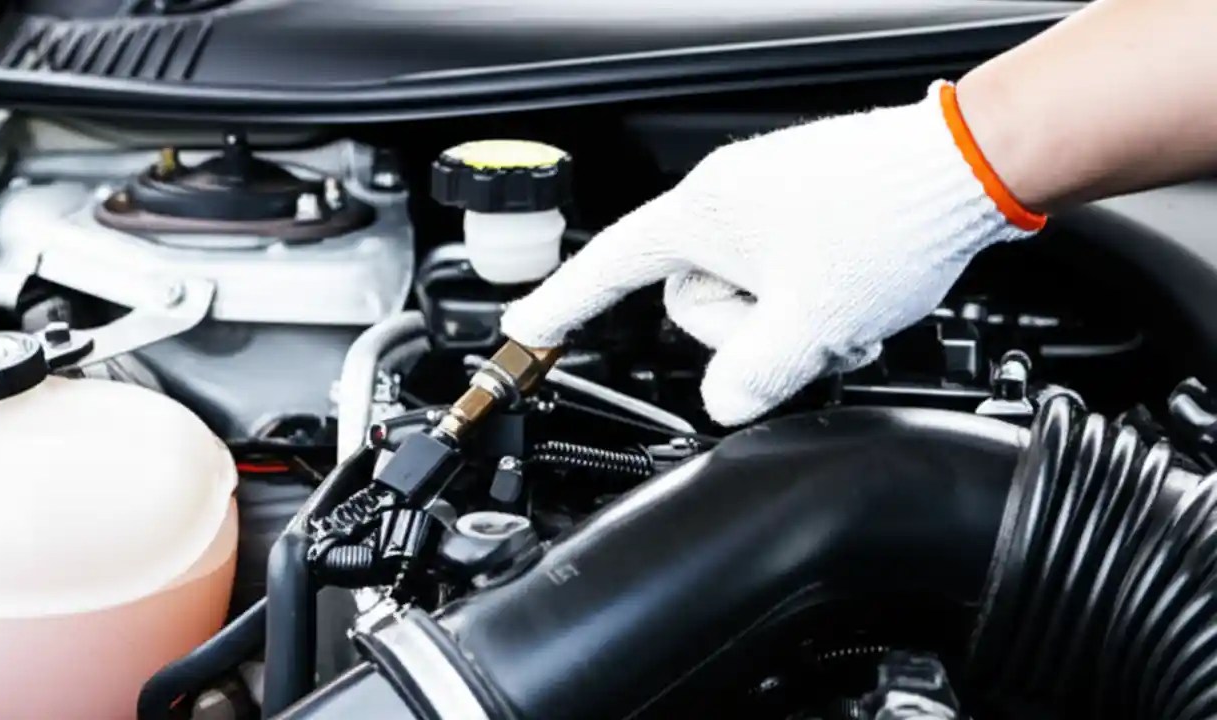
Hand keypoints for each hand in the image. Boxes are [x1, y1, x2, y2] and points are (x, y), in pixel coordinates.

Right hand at [502, 82, 1041, 425]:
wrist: (971, 168)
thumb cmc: (892, 221)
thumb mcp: (813, 323)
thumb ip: (754, 378)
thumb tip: (726, 402)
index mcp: (705, 215)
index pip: (611, 266)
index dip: (564, 303)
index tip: (530, 326)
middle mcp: (730, 199)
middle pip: (696, 300)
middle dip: (748, 332)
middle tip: (805, 330)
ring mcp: (771, 201)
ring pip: (749, 293)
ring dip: (793, 320)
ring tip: (844, 312)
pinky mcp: (809, 208)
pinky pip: (785, 271)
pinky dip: (815, 299)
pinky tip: (858, 296)